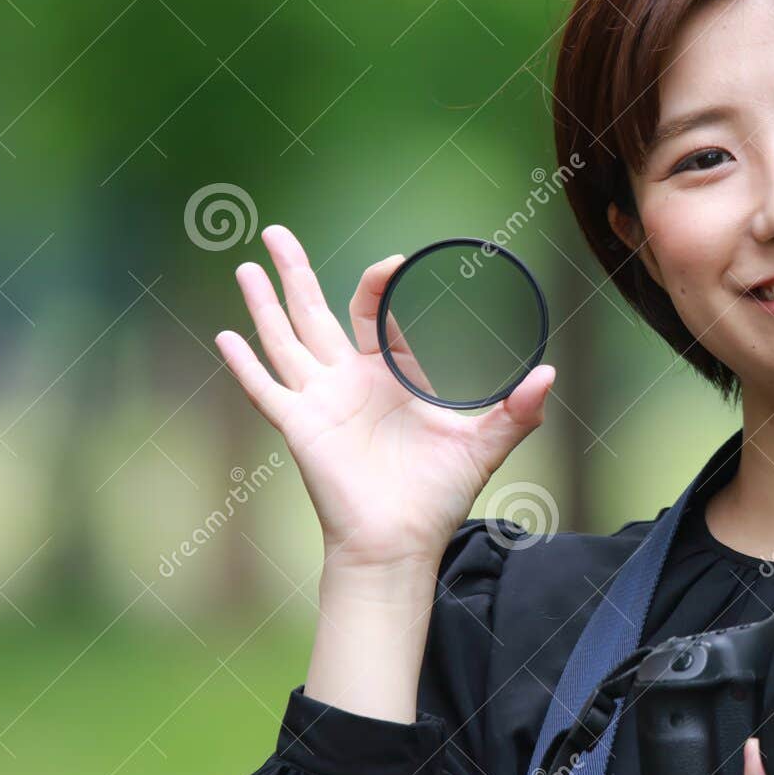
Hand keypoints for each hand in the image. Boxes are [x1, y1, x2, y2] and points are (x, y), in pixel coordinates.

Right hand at [216, 225, 554, 580]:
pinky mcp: (300, 428)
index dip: (379, 283)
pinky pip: (266, 390)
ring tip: (246, 265)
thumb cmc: (438, 497)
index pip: (375, 312)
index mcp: (390, 375)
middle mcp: (350, 381)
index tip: (393, 262)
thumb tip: (549, 374)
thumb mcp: (485, 445)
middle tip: (276, 231)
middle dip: (297, 272)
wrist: (400, 544)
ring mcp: (320, 402)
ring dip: (264, 303)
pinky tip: (224, 337)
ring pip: (285, 339)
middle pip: (314, 312)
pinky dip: (245, 365)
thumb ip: (518, 410)